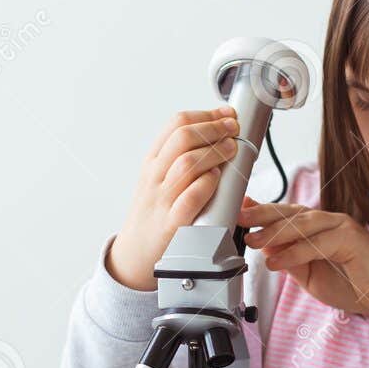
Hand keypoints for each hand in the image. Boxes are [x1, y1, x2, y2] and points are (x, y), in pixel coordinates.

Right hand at [106, 107, 240, 290]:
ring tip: (232, 148)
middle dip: (214, 127)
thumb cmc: (154, 213)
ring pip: (187, 163)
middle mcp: (154, 176)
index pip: (177, 124)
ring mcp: (162, 199)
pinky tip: (217, 178)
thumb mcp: (158, 178)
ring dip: (215, 151)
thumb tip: (218, 133)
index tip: (227, 115)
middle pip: (183, 137)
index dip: (207, 114)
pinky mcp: (172, 224)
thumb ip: (181, 157)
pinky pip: (190, 198)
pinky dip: (206, 184)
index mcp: (152, 161)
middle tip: (234, 129)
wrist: (134, 253)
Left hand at [239, 197, 368, 323]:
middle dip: (262, 213)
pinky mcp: (350, 238)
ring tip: (252, 241)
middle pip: (291, 212)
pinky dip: (294, 252)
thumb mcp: (311, 276)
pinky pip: (316, 243)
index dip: (263, 210)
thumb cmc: (355, 285)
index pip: (287, 214)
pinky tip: (276, 261)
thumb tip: (264, 249)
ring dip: (274, 232)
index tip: (240, 207)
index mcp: (320, 228)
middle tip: (238, 217)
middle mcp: (329, 222)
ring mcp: (341, 227)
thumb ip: (291, 261)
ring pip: (301, 224)